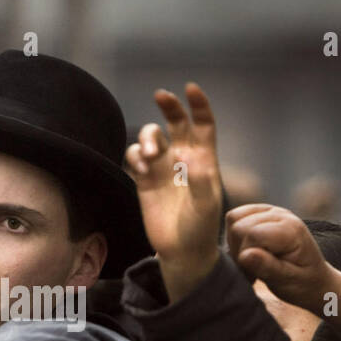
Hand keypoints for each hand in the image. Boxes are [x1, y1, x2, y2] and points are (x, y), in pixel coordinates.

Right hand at [124, 83, 223, 301]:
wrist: (182, 251)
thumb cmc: (201, 228)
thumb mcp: (206, 205)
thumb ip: (200, 180)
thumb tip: (188, 155)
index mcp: (204, 159)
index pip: (203, 124)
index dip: (198, 104)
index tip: (190, 89)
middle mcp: (182, 158)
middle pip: (175, 122)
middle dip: (169, 106)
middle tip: (161, 95)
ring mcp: (162, 168)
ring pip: (151, 137)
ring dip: (148, 138)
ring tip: (151, 155)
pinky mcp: (144, 180)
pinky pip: (135, 157)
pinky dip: (135, 156)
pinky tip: (141, 168)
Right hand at [224, 204, 340, 340]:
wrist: (313, 278)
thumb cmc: (302, 283)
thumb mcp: (288, 281)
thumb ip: (267, 267)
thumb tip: (244, 255)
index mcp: (291, 230)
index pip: (251, 234)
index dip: (247, 257)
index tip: (256, 275)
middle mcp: (282, 214)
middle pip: (239, 226)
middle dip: (240, 251)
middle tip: (255, 269)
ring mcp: (272, 210)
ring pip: (234, 219)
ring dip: (236, 244)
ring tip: (253, 260)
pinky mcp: (262, 211)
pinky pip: (234, 217)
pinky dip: (235, 236)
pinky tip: (250, 250)